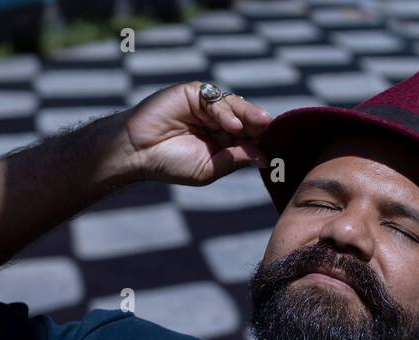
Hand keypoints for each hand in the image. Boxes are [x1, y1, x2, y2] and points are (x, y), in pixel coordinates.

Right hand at [114, 81, 270, 186]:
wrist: (138, 152)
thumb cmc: (170, 164)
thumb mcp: (210, 167)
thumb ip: (236, 159)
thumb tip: (266, 158)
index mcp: (222, 141)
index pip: (249, 137)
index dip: (263, 139)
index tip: (280, 146)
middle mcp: (216, 122)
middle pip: (247, 119)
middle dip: (260, 126)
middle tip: (274, 132)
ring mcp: (205, 106)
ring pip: (235, 106)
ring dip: (246, 118)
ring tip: (251, 130)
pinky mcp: (193, 93)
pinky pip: (216, 99)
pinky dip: (226, 113)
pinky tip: (231, 127)